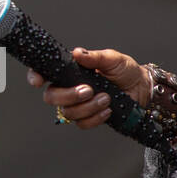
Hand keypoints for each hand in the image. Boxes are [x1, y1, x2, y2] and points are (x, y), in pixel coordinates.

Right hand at [27, 47, 151, 129]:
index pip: (45, 73)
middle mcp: (70, 88)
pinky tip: (108, 109)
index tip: (38, 81)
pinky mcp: (89, 117)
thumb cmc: (124, 70)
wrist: (141, 87)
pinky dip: (95, 118)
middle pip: (51, 97)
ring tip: (106, 98)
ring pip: (68, 112)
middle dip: (69, 96)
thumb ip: (95, 57)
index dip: (35, 77)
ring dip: (87, 107)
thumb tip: (77, 53)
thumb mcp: (112, 59)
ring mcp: (78, 104)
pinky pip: (82, 124)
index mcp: (70, 71)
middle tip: (89, 90)